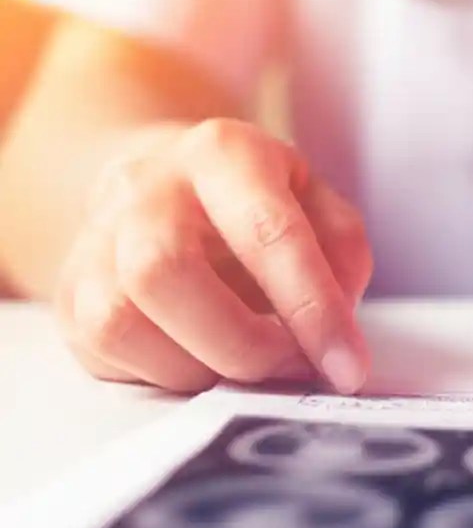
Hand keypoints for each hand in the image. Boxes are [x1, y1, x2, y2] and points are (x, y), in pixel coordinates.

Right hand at [53, 119, 372, 392]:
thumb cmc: (254, 202)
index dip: (313, 309)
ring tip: (250, 367)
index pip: (266, 232)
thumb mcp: (316, 202)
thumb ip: (341, 253)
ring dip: (199, 366)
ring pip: (120, 318)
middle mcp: (145, 186)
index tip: (347, 367)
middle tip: (292, 369)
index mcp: (222, 152)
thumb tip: (334, 321)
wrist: (164, 183)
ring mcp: (95, 239)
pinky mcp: (70, 294)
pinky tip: (204, 362)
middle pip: (165, 271)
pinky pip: (104, 352)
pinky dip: (164, 375)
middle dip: (242, 344)